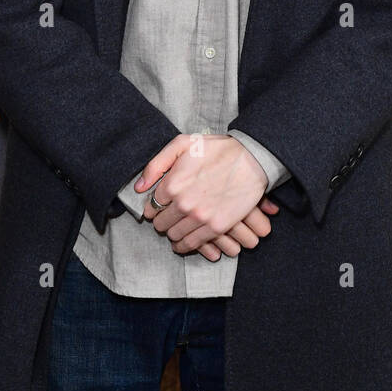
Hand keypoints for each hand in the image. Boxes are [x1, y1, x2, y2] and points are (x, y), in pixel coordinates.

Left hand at [137, 133, 276, 258]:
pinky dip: (184, 246)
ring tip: (176, 229)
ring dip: (172, 234)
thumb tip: (139, 187)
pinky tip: (183, 242)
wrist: (252, 158)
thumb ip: (156, 164)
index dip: (154, 206)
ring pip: (174, 236)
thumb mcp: (183, 144)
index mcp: (173, 183)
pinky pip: (191, 244)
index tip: (160, 206)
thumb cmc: (218, 149)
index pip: (152, 205)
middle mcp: (183, 203)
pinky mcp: (216, 227)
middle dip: (162, 220)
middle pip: (161, 223)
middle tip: (168, 217)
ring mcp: (200, 217)